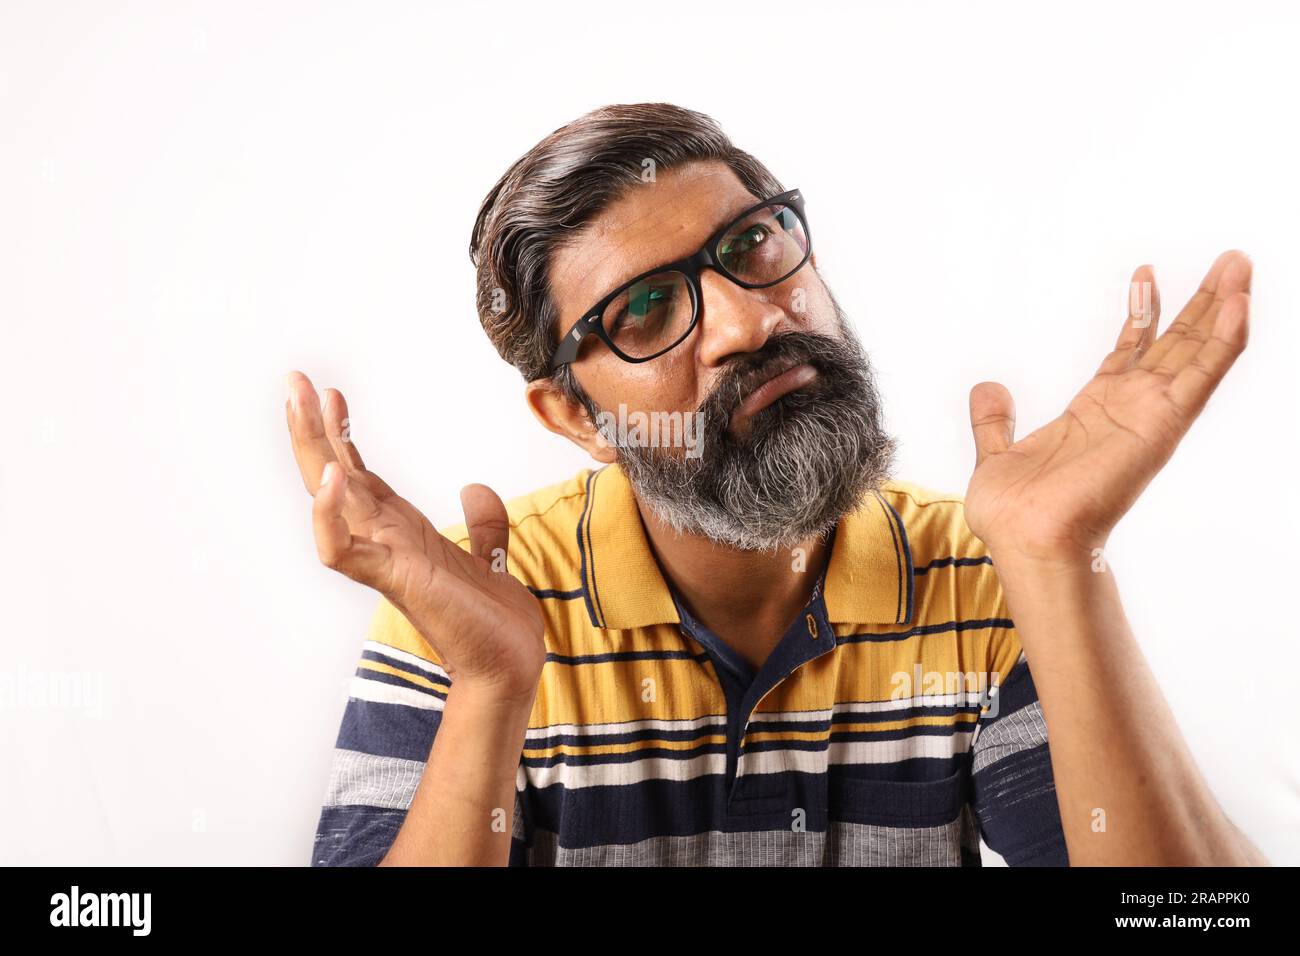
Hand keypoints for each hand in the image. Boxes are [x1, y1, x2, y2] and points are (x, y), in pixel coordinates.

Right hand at [285, 371, 545, 699]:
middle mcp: (384, 541)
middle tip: (295, 378)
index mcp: (401, 532)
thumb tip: (474, 488)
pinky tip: (333, 477)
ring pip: (329, 499)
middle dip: (311, 427)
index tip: (332, 393)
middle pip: (332, 475)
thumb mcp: (490, 556)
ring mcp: (384, 559)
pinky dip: (330, 516)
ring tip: (303, 402)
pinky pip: (344, 550)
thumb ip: (482, 523)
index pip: (359, 474)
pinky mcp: (395, 580)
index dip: (342, 435)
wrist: (509, 666)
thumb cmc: (493, 622)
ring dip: (312, 449)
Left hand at [964, 250, 1251, 563]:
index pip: (1127, 351)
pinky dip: (1222, 341)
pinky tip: (1240, 304)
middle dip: (1201, 301)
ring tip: (1239, 264)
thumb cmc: (1016, 515)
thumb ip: (994, 421)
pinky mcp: (1162, 425)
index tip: (1145, 272)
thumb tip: (987, 389)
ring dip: (1222, 307)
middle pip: (1174, 343)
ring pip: (1196, 350)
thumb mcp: (996, 455)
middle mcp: (1130, 409)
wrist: (1026, 540)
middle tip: (1228, 259)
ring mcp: (1150, 415)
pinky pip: (1200, 376)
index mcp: (1095, 412)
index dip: (1140, 312)